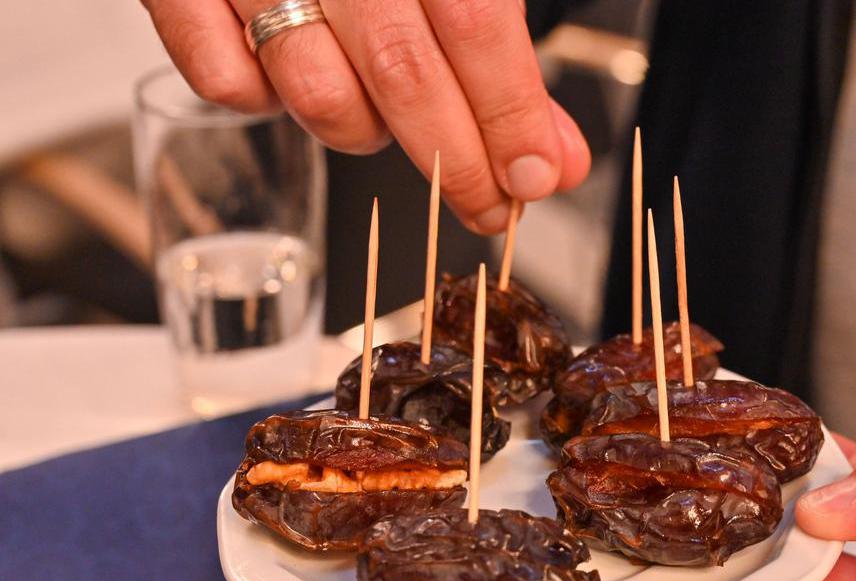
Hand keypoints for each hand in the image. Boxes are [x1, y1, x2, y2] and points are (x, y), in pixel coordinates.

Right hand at [141, 0, 590, 233]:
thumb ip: (502, 45)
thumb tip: (552, 152)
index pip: (476, 23)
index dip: (510, 113)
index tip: (536, 176)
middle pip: (402, 73)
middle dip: (456, 160)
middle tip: (487, 204)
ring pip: (317, 92)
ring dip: (365, 133)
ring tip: (390, 121)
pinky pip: (226, 82)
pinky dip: (268, 103)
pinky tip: (292, 77)